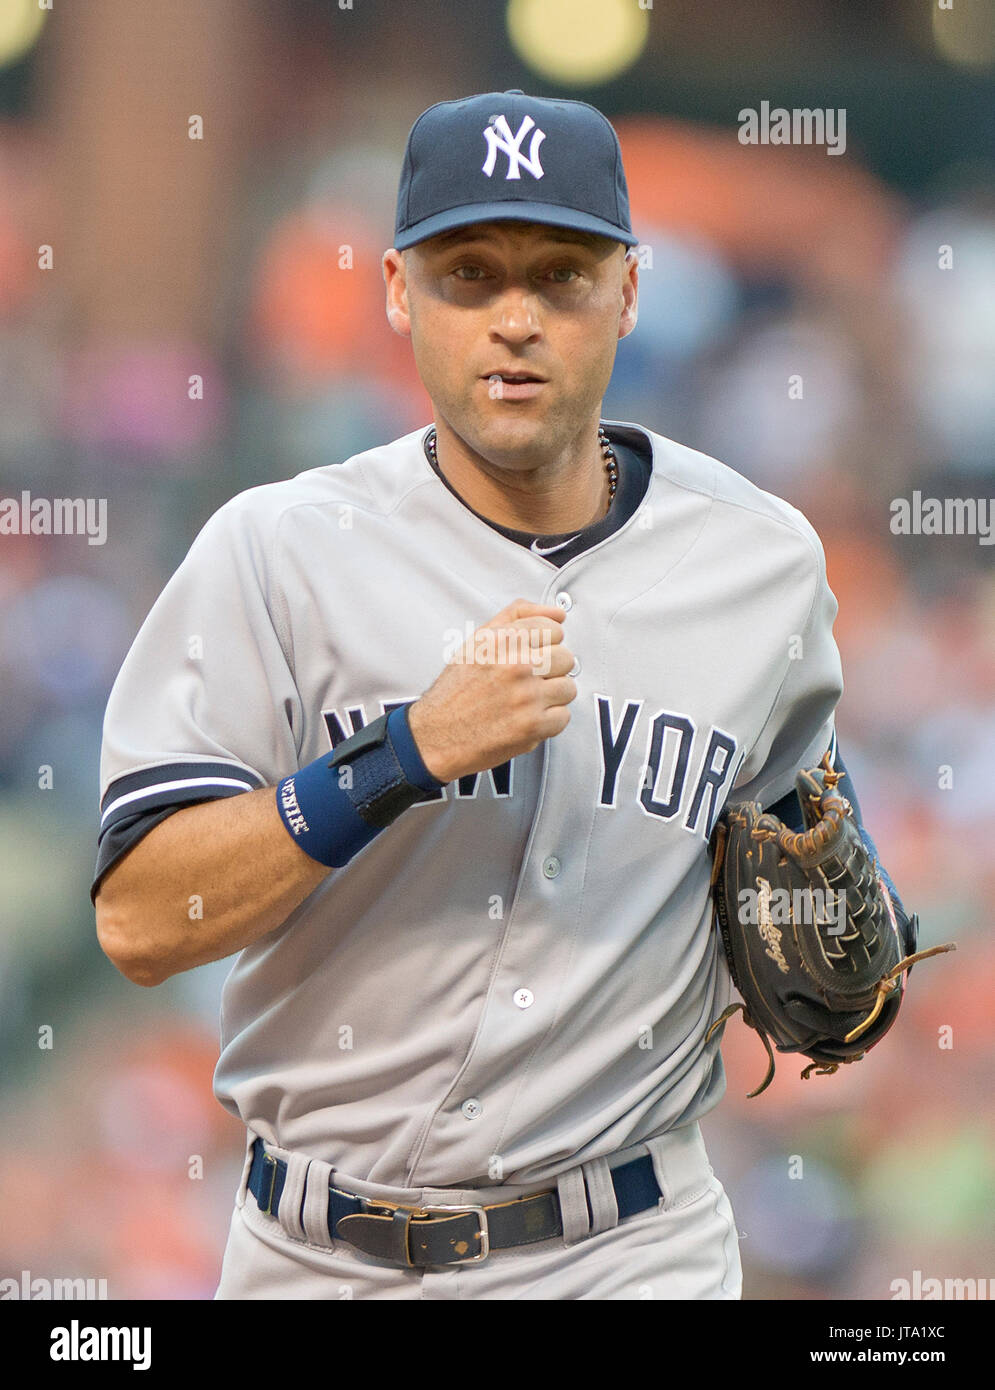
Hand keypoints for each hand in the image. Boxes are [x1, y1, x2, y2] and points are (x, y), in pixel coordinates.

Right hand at [408, 598, 577, 783]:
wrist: (435, 736)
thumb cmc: (455, 691)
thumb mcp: (477, 641)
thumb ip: (517, 616)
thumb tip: (557, 613)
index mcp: (500, 641)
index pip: (553, 627)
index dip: (546, 642)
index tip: (535, 653)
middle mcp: (514, 666)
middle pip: (565, 657)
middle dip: (551, 669)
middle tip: (530, 679)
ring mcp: (526, 697)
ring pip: (568, 688)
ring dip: (551, 696)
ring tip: (527, 700)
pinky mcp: (532, 726)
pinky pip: (563, 717)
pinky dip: (549, 721)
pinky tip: (527, 717)